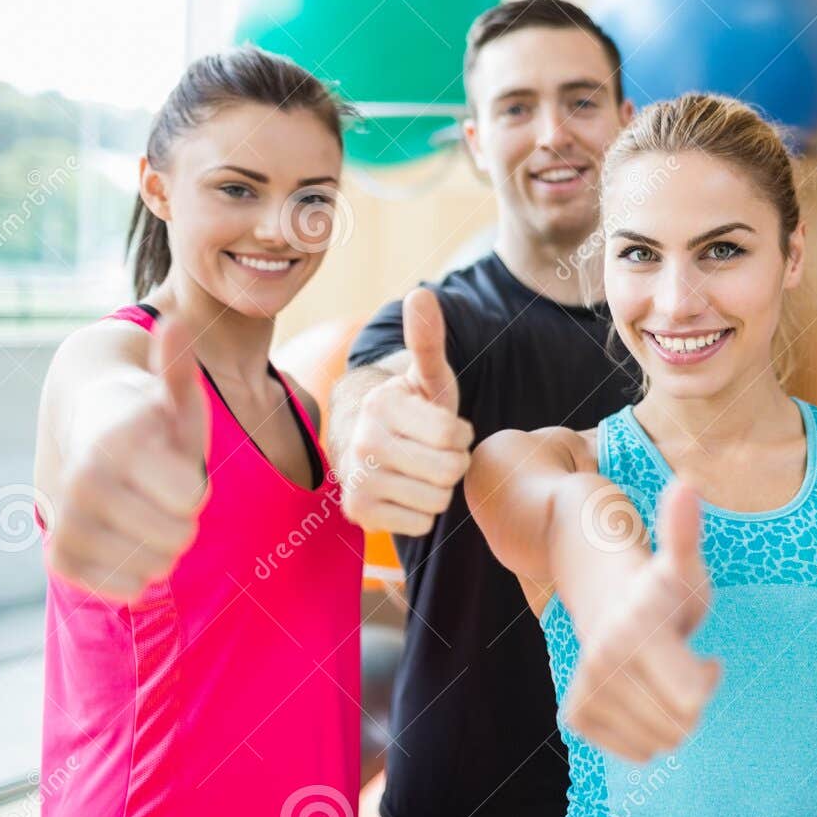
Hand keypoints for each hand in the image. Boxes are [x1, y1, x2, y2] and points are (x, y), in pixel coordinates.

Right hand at [48, 316, 208, 595]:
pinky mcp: (60, 557)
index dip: (196, 485)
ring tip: (145, 508)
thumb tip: (176, 324)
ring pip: (154, 567)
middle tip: (161, 489)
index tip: (176, 464)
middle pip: (178, 537)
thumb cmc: (150, 419)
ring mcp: (66, 522)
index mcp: (116, 444)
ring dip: (163, 544)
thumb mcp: (172, 394)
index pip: (193, 500)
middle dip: (183, 516)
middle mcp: (82, 483)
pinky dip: (138, 571)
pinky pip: (125, 587)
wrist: (91, 443)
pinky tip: (128, 536)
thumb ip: (178, 367)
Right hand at [339, 288, 474, 534]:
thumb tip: (421, 293)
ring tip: (421, 468)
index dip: (460, 434)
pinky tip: (407, 491)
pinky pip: (421, 523)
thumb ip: (428, 340)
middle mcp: (361, 442)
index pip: (454, 435)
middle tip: (436, 450)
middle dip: (454, 461)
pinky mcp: (359, 513)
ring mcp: (356, 480)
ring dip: (439, 487)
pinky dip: (422, 511)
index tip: (445, 426)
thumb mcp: (426, 375)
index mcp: (381, 405)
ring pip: (437, 499)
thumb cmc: (412, 407)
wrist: (369, 443)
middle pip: (450, 470)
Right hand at [562, 481, 721, 762]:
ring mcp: (585, 692)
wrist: (601, 594)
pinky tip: (639, 691)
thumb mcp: (681, 563)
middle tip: (676, 659)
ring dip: (669, 713)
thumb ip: (684, 530)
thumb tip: (688, 483)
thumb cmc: (657, 583)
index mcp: (634, 631)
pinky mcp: (576, 716)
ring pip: (660, 744)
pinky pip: (637, 753)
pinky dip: (647, 731)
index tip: (704, 653)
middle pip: (680, 727)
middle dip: (690, 698)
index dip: (708, 679)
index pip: (694, 700)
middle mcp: (602, 663)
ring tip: (656, 672)